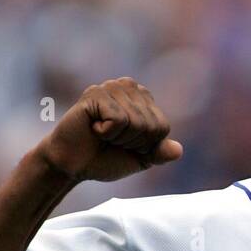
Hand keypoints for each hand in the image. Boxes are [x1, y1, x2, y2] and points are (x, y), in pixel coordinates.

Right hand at [35, 77, 183, 185]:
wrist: (72, 164)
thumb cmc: (104, 158)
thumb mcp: (139, 159)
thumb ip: (159, 153)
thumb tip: (178, 150)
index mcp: (143, 98)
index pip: (162, 127)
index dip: (145, 145)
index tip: (126, 145)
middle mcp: (129, 86)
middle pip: (151, 125)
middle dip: (133, 142)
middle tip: (111, 140)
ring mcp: (111, 87)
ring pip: (136, 122)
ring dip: (119, 138)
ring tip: (102, 133)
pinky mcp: (96, 93)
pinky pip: (119, 120)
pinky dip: (107, 132)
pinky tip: (93, 127)